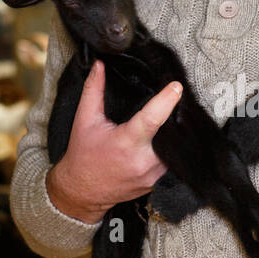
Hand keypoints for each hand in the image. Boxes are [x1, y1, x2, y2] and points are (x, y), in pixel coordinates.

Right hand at [45, 60, 182, 222]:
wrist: (81, 191)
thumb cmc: (83, 155)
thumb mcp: (85, 120)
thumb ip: (93, 90)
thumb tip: (99, 65)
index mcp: (126, 142)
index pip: (152, 119)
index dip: (167, 101)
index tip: (177, 86)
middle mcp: (143, 161)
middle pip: (170, 132)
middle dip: (174, 116)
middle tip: (175, 100)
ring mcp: (152, 174)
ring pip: (172, 148)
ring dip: (172, 133)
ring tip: (169, 119)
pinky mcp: (156, 182)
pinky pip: (169, 161)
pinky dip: (168, 149)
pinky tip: (164, 139)